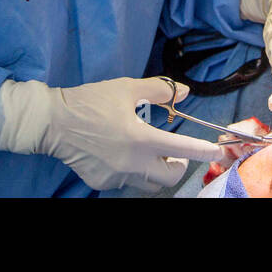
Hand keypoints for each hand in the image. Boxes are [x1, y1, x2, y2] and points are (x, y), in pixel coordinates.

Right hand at [0, 77, 221, 191]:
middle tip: (176, 154)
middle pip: (168, 178)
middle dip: (179, 167)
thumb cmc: (92, 101)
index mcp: (140, 139)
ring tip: (151, 154)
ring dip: (156, 172)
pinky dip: (133, 172)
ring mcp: (116, 176)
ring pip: (148, 183)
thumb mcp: (126, 88)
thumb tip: (183, 92)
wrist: (54, 122)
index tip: (217, 152)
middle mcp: (132, 163)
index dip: (203, 151)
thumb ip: (158, 90)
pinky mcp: (102, 182)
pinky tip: (124, 156)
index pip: (181, 149)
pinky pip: (127, 181)